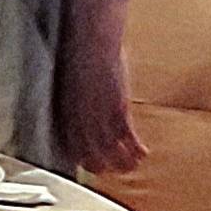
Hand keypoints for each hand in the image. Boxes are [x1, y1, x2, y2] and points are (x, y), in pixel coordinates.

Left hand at [57, 31, 146, 175]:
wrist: (91, 43)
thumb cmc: (78, 58)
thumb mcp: (68, 88)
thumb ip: (73, 106)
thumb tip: (79, 115)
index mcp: (66, 118)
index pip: (74, 152)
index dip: (84, 161)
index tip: (93, 164)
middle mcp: (82, 124)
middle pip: (93, 159)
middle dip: (105, 167)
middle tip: (114, 168)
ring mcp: (101, 119)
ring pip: (113, 155)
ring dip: (124, 164)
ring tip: (132, 165)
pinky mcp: (119, 111)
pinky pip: (129, 140)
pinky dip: (137, 150)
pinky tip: (143, 153)